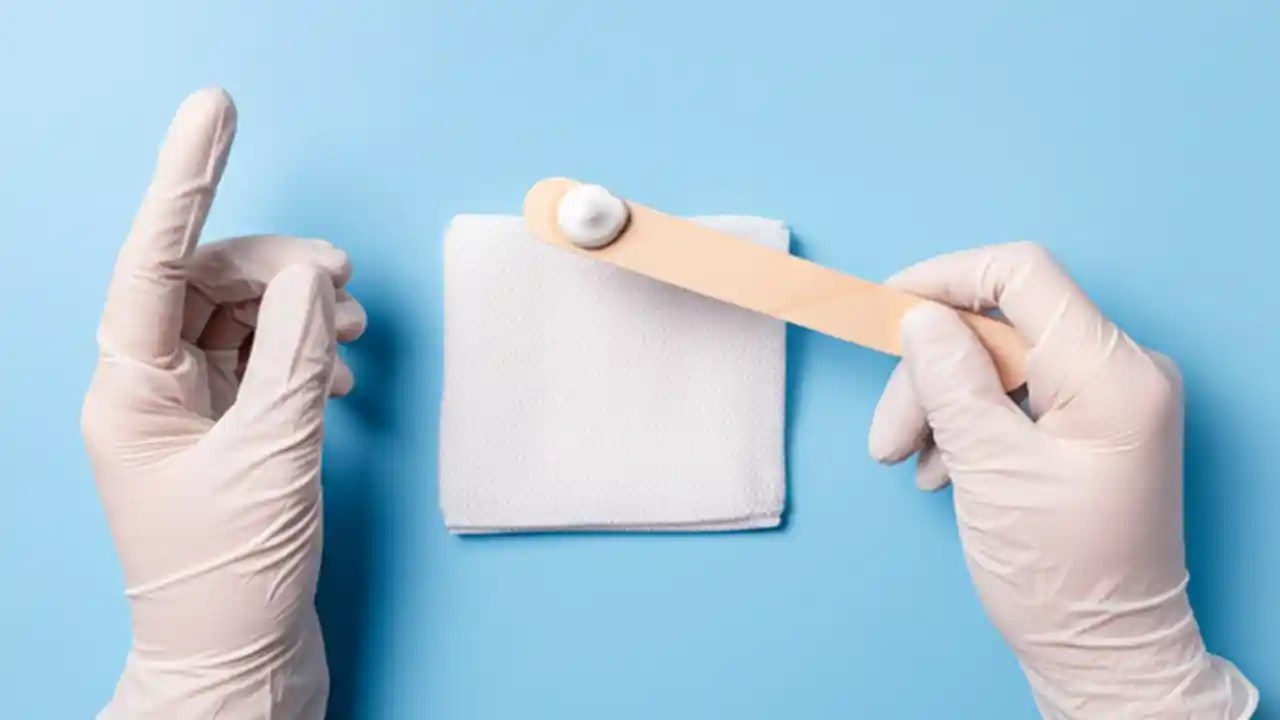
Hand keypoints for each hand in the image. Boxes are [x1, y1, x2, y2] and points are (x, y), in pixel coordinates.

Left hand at [83, 89, 365, 718]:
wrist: (235, 662)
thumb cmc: (234, 576)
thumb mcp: (274, 454)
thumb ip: (295, 354)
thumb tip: (309, 278)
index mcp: (131, 389)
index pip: (155, 256)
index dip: (188, 178)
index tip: (216, 114)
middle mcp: (148, 389)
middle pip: (207, 281)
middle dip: (279, 268)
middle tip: (346, 281)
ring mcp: (185, 411)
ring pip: (239, 317)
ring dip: (300, 312)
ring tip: (356, 331)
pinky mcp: (223, 432)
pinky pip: (259, 359)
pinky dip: (305, 352)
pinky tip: (341, 374)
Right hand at [869, 243, 1256, 717]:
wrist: (1104, 653)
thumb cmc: (1060, 575)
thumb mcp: (991, 471)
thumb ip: (952, 382)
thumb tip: (920, 316)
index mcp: (1113, 374)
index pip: (1023, 274)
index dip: (946, 278)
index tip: (886, 306)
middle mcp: (1123, 372)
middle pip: (1001, 328)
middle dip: (932, 373)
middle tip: (887, 437)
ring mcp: (1110, 400)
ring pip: (1000, 363)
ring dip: (942, 404)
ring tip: (910, 463)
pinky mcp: (1091, 425)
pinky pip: (1017, 395)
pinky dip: (970, 423)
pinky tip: (943, 469)